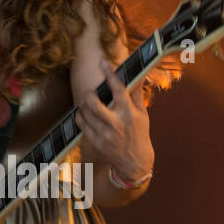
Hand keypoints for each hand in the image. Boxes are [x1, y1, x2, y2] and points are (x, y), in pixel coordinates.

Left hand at [73, 59, 153, 181]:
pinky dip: (80, 115)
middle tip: (91, 92)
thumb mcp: (142, 114)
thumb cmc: (139, 134)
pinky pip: (81, 124)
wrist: (135, 161)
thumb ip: (136, 93)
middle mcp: (117, 124)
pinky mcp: (96, 142)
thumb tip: (138, 74)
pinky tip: (84, 114)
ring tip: (87, 102)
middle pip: (94, 103)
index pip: (118, 89)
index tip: (103, 62)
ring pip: (85, 113)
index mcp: (129, 114)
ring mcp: (105, 135)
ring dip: (83, 103)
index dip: (110, 74)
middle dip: (89, 94)